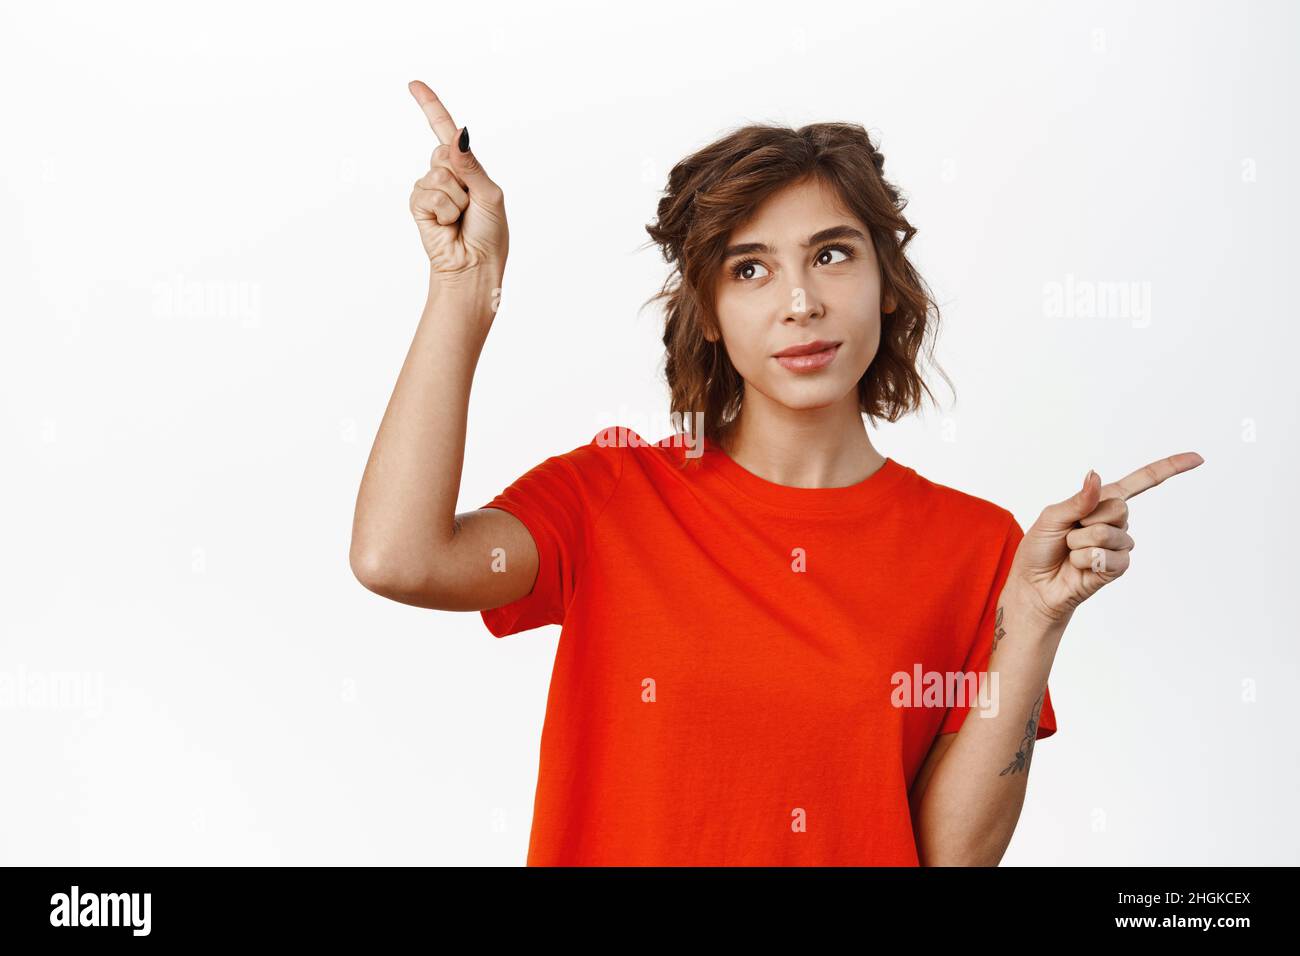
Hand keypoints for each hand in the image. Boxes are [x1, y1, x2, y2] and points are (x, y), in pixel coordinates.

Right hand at [407, 80, 508, 277]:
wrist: (474, 266)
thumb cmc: (488, 234)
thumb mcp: (489, 194)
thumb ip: (471, 165)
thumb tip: (457, 134)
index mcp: (466, 169)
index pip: (445, 132)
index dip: (431, 107)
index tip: (414, 85)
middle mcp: (446, 176)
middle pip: (443, 152)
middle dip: (461, 176)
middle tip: (469, 204)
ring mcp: (430, 190)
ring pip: (438, 175)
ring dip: (456, 200)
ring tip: (460, 218)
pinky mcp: (418, 205)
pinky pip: (429, 194)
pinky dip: (444, 210)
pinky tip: (447, 225)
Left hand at [1008, 452, 1204, 625]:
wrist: (1035, 584)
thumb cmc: (1040, 548)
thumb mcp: (1052, 516)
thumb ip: (1077, 499)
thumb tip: (1095, 475)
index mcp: (1101, 502)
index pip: (1141, 482)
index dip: (1169, 469)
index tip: (1197, 458)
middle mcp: (1115, 522)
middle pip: (1119, 508)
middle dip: (1086, 519)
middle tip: (1070, 532)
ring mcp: (1119, 545)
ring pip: (1108, 534)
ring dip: (1079, 543)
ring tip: (1070, 551)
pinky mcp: (1118, 566)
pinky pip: (1107, 556)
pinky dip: (1085, 560)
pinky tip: (1079, 566)